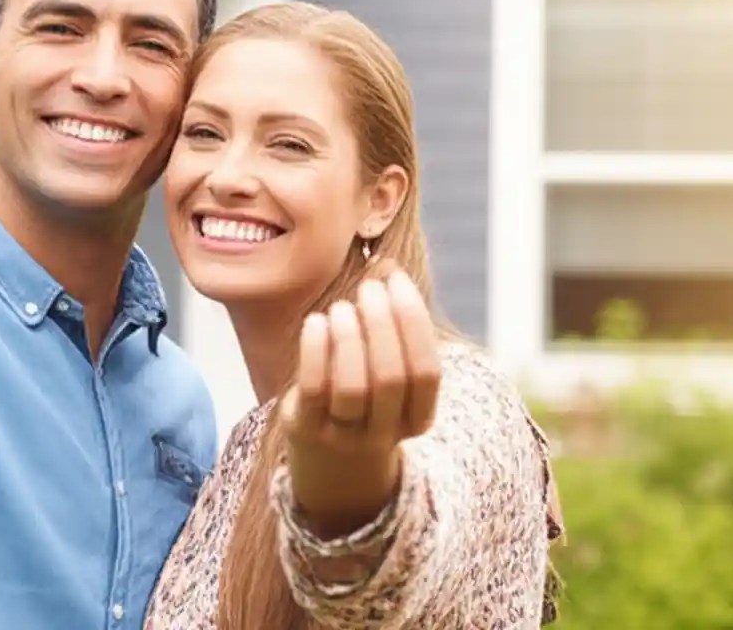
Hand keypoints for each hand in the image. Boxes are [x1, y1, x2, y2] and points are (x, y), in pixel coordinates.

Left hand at [280, 270, 442, 536]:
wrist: (329, 468)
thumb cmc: (363, 400)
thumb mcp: (386, 373)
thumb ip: (391, 327)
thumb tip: (385, 263)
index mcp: (418, 420)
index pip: (426, 370)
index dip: (413, 321)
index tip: (396, 281)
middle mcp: (386, 434)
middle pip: (391, 377)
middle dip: (381, 323)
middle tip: (368, 289)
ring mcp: (343, 436)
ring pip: (353, 387)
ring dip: (348, 338)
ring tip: (340, 308)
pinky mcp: (305, 432)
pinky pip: (313, 391)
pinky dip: (315, 352)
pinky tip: (315, 322)